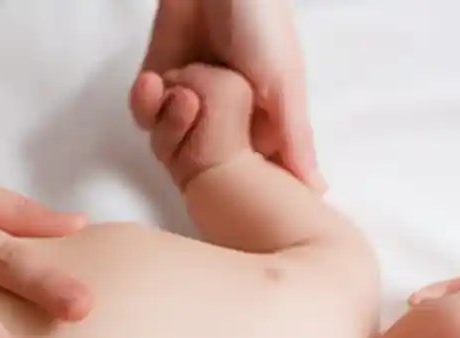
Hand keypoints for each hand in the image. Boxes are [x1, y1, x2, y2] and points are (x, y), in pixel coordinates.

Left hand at [135, 0, 323, 191]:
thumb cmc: (262, 25)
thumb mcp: (285, 82)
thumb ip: (295, 137)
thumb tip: (316, 191)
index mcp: (260, 124)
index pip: (248, 173)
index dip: (237, 184)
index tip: (232, 187)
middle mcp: (224, 120)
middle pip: (200, 166)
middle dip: (194, 152)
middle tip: (200, 120)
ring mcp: (190, 103)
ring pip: (169, 144)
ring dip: (169, 125)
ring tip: (182, 93)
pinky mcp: (158, 84)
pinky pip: (144, 115)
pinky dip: (146, 104)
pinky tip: (155, 82)